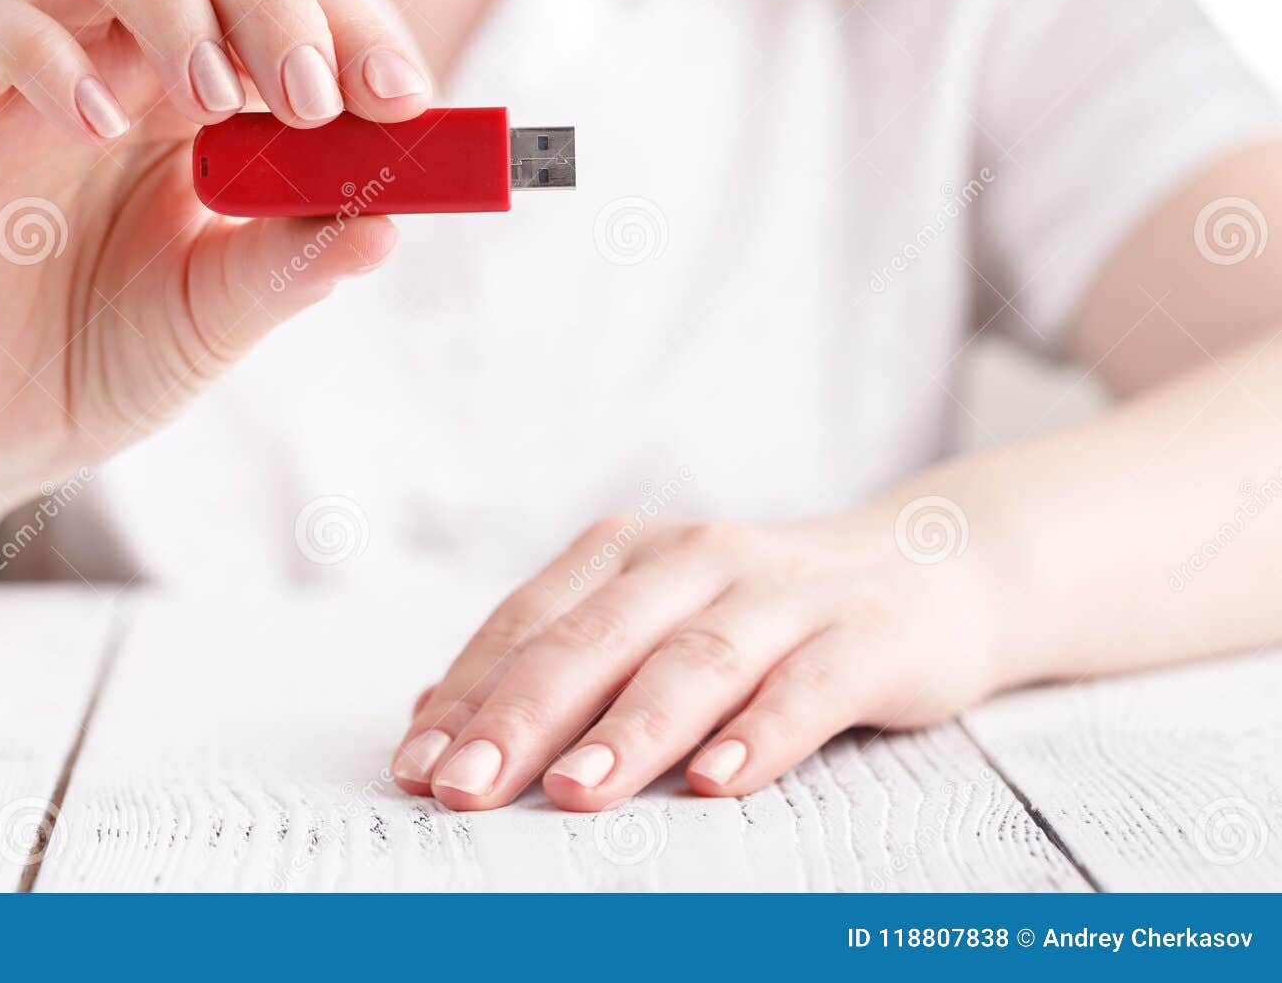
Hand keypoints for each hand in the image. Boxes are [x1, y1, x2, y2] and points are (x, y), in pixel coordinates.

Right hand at [0, 0, 429, 489]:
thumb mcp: (226, 314)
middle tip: (309, 99)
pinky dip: (50, 56)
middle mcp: (137, 57)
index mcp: (219, 94)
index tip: (403, 99)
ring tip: (213, 102)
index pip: (298, 5)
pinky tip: (99, 128)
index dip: (356, 31)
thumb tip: (389, 223)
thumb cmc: (124, 351)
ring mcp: (47, 70)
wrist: (9, 426)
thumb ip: (295, 263)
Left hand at [392, 512, 1004, 809]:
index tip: (419, 765)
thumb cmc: (760, 614)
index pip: (531, 622)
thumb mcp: (652, 618)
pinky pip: (808, 686)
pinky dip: (761, 732)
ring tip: (573, 793)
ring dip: (628, 731)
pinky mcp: (865, 635)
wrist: (926, 568)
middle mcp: (696, 558)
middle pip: (596, 639)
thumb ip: (556, 659)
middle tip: (465, 786)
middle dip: (523, 716)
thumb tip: (433, 718)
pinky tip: (717, 782)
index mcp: (629, 551)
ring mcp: (784, 593)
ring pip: (694, 660)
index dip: (470, 693)